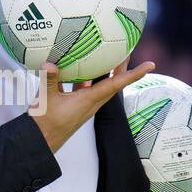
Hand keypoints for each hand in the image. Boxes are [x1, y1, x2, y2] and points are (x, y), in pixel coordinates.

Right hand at [30, 57, 153, 152]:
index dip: (134, 74)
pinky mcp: (75, 105)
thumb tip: (50, 63)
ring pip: (100, 84)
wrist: (41, 142)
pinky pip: (85, 88)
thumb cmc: (46, 125)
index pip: (116, 84)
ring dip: (105, 71)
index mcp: (89, 100)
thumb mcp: (46, 100)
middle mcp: (91, 102)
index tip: (149, 65)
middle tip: (127, 49)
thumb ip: (49, 80)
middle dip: (121, 66)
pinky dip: (86, 77)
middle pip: (112, 81)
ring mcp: (84, 104)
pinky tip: (79, 67)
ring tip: (108, 55)